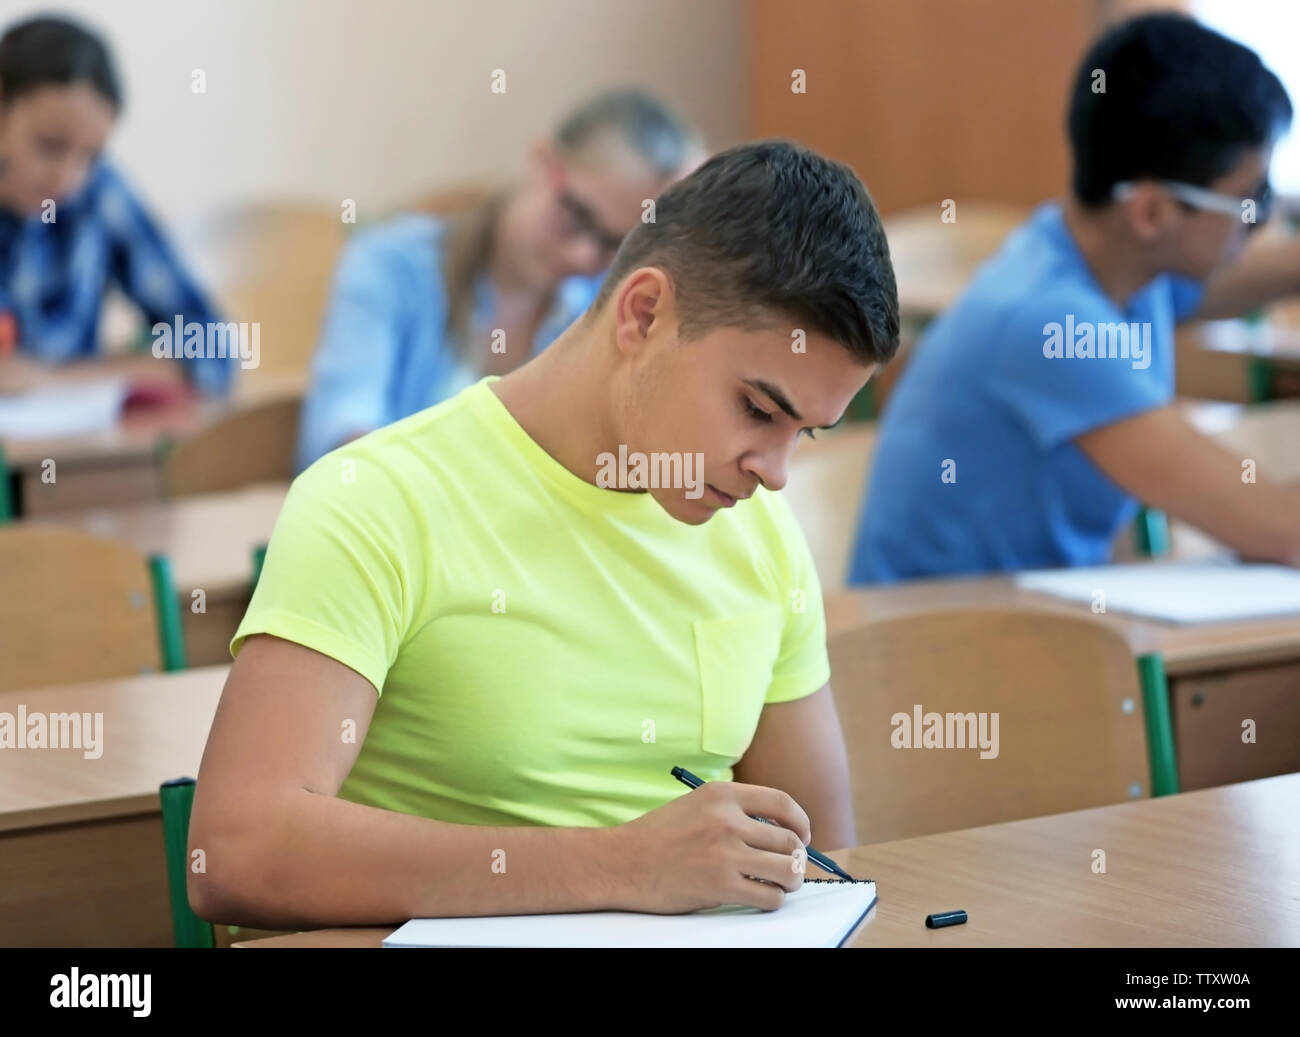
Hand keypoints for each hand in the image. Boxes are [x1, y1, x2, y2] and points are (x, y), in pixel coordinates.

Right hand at [601, 781, 810, 913]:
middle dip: (796, 858)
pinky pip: (769, 897)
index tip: (802, 836)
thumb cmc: (658, 837)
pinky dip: (772, 900)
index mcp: (722, 794)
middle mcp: (727, 820)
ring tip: (781, 885)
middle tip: (789, 868)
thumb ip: (734, 811)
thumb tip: (780, 830)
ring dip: (791, 881)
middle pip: (789, 840)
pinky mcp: (720, 885)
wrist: (622, 862)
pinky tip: (761, 897)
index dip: (801, 822)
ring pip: (787, 870)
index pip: (782, 803)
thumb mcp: (697, 805)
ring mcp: (725, 853)